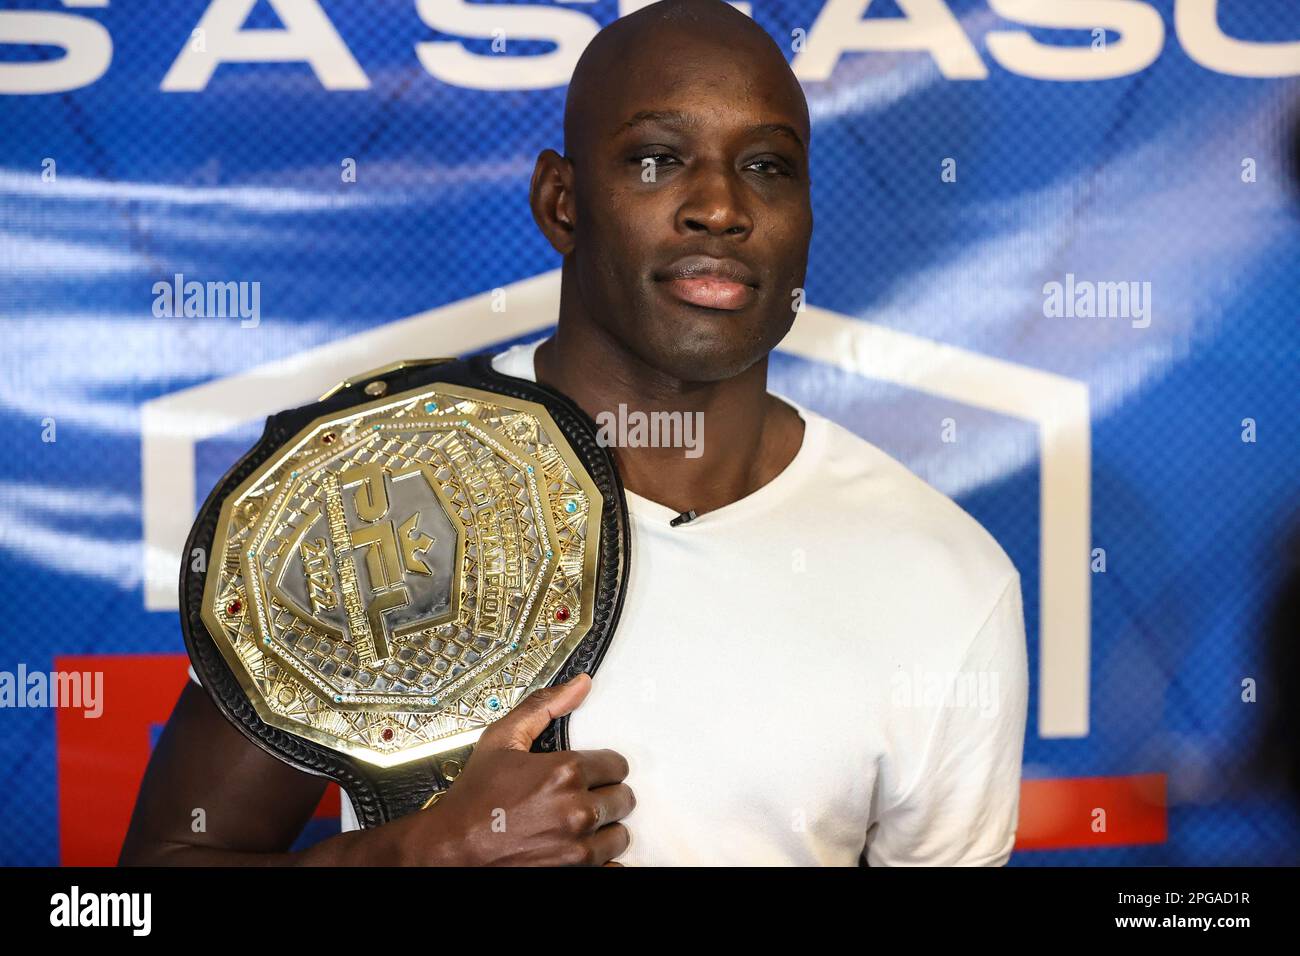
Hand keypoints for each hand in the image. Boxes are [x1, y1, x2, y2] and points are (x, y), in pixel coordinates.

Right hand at [392, 674, 633, 865]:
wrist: (451, 848)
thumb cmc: (473, 801)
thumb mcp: (501, 740)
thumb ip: (543, 707)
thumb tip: (580, 685)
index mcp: (565, 772)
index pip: (618, 764)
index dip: (601, 767)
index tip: (588, 773)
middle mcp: (577, 810)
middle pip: (623, 797)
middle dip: (604, 795)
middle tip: (579, 798)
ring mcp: (578, 847)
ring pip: (620, 833)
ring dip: (604, 828)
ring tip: (577, 824)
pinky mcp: (575, 872)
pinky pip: (614, 866)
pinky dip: (602, 860)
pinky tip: (579, 849)